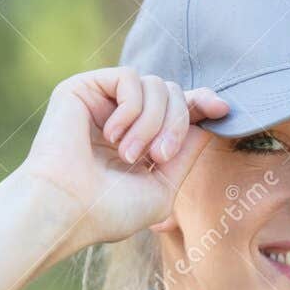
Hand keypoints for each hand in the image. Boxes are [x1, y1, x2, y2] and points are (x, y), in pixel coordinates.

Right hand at [19, 67, 228, 249]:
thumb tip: (205, 122)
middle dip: (177, 124)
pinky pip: (129, 77)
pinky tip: (113, 135)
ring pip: (156, 84)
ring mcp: (103, 103)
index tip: (222, 110)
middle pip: (174, 94)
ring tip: (129, 155)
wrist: (66, 210)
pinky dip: (131, 108)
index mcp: (140, 141)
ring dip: (153, 122)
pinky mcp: (83, 88)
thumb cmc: (108, 211)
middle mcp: (122, 119)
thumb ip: (187, 155)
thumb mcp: (163, 189)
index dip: (202, 103)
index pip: (178, 108)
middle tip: (159, 157)